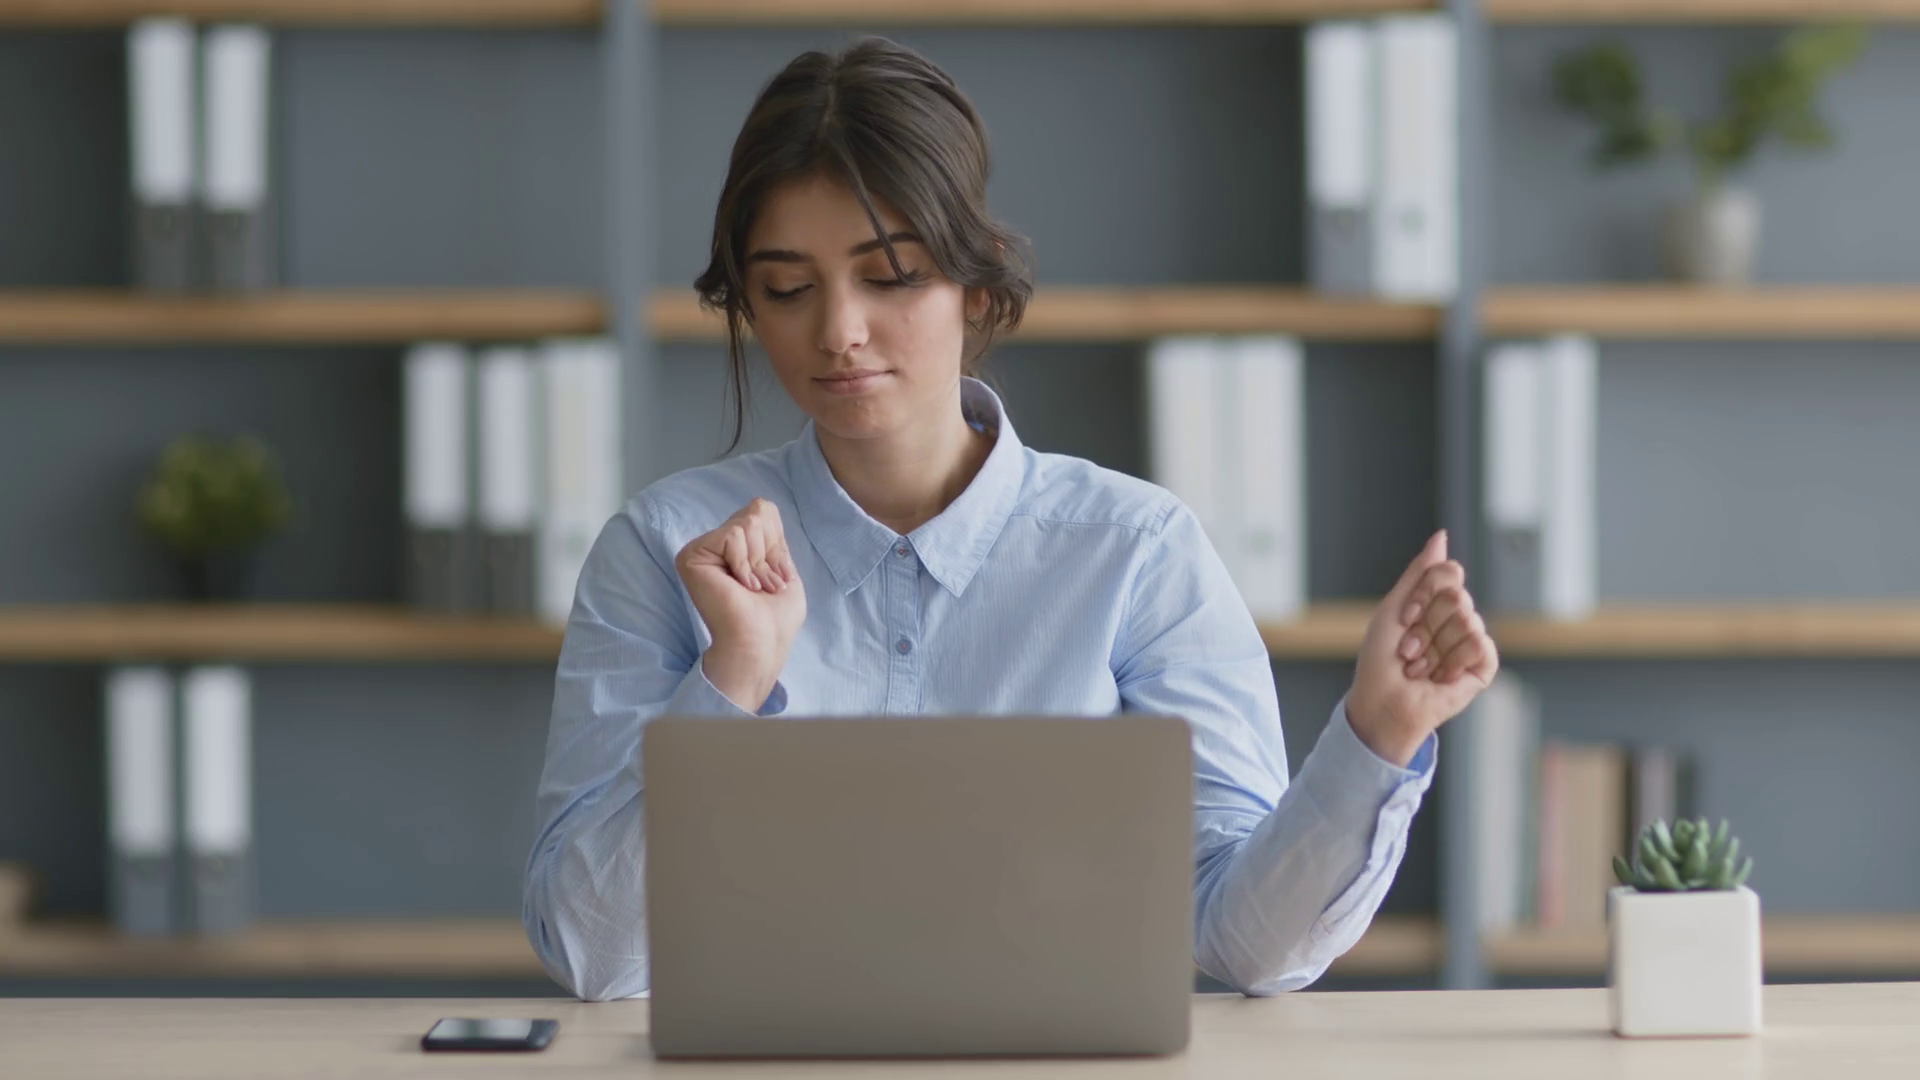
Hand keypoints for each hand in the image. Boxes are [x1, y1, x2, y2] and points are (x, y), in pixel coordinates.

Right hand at [674, 498, 806, 710]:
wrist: (760, 643)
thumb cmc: (775, 618)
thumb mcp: (782, 567)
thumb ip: (771, 537)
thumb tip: (760, 506)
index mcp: (735, 549)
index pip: (764, 512)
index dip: (777, 543)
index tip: (777, 577)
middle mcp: (714, 546)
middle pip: (757, 513)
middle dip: (771, 552)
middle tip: (765, 585)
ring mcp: (701, 551)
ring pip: (746, 523)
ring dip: (761, 562)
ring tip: (755, 589)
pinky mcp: (692, 556)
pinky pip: (733, 535)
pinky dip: (746, 564)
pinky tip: (741, 587)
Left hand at [1345, 530, 1500, 766]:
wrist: (1383, 702)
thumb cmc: (1381, 660)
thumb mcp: (1393, 608)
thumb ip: (1419, 572)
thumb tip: (1441, 536)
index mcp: (1436, 602)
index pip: (1449, 573)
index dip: (1424, 595)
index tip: (1405, 618)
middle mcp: (1457, 619)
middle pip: (1458, 597)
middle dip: (1426, 625)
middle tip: (1410, 649)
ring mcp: (1472, 642)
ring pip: (1468, 622)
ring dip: (1434, 648)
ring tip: (1421, 666)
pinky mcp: (1483, 667)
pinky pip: (1481, 646)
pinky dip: (1453, 662)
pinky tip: (1440, 677)